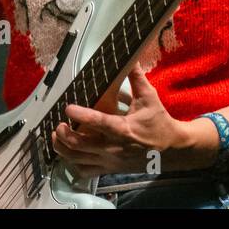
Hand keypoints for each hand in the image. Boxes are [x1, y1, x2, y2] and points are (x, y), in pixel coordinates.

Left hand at [51, 63, 191, 178]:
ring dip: (63, 149)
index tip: (68, 107)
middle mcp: (114, 148)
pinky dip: (73, 163)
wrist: (172, 150)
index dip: (81, 115)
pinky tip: (68, 152)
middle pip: (80, 146)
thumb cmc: (159, 122)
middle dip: (64, 135)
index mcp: (123, 129)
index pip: (99, 123)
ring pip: (78, 160)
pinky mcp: (110, 169)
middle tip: (59, 124)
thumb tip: (130, 56)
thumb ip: (136, 78)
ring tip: (57, 137)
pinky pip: (85, 171)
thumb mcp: (149, 98)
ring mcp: (110, 162)